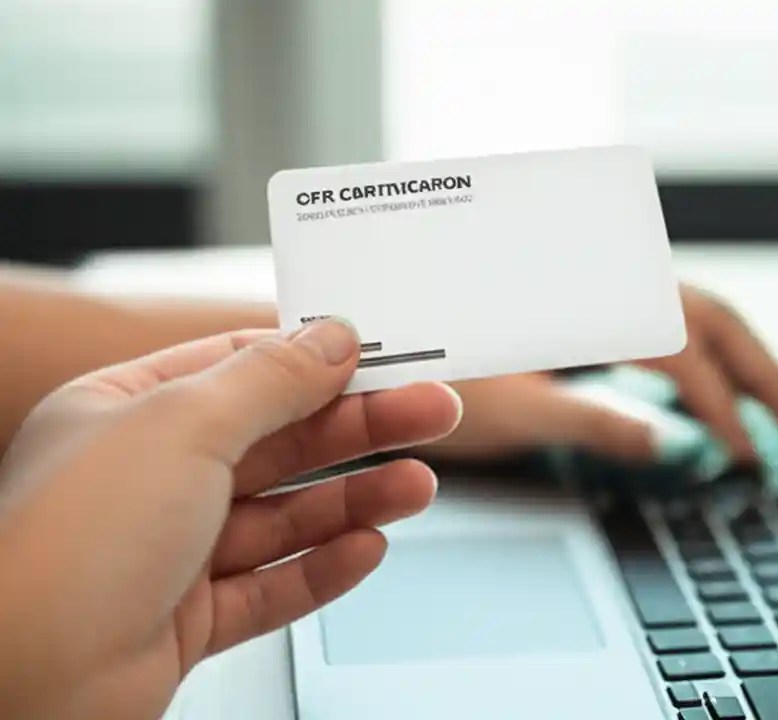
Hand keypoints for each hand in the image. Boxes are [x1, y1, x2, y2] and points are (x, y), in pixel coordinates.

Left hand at [0, 320, 460, 719]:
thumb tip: (330, 339)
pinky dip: (323, 567)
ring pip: (284, 516)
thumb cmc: (63, 548)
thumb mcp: (181, 427)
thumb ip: (269, 381)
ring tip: (417, 486)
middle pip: (277, 443)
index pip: (239, 368)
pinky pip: (273, 585)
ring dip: (355, 499)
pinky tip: (367, 547)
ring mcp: (166, 552)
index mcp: (125, 412)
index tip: (384, 357)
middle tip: (433, 413)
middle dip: (359, 428)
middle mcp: (145, 479)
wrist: (16, 685)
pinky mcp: (186, 620)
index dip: (316, 362)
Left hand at [428, 284, 777, 462]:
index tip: (749, 458)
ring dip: (735, 347)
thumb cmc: (423, 374)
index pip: (684, 349)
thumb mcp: (510, 408)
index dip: (725, 406)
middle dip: (757, 364)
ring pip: (686, 303)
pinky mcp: (579, 297)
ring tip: (768, 395)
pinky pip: (655, 308)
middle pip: (704, 310)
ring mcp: (592, 284)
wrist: (374, 325)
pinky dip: (695, 340)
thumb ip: (593, 421)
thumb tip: (669, 443)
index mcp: (592, 301)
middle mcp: (600, 279)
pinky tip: (696, 372)